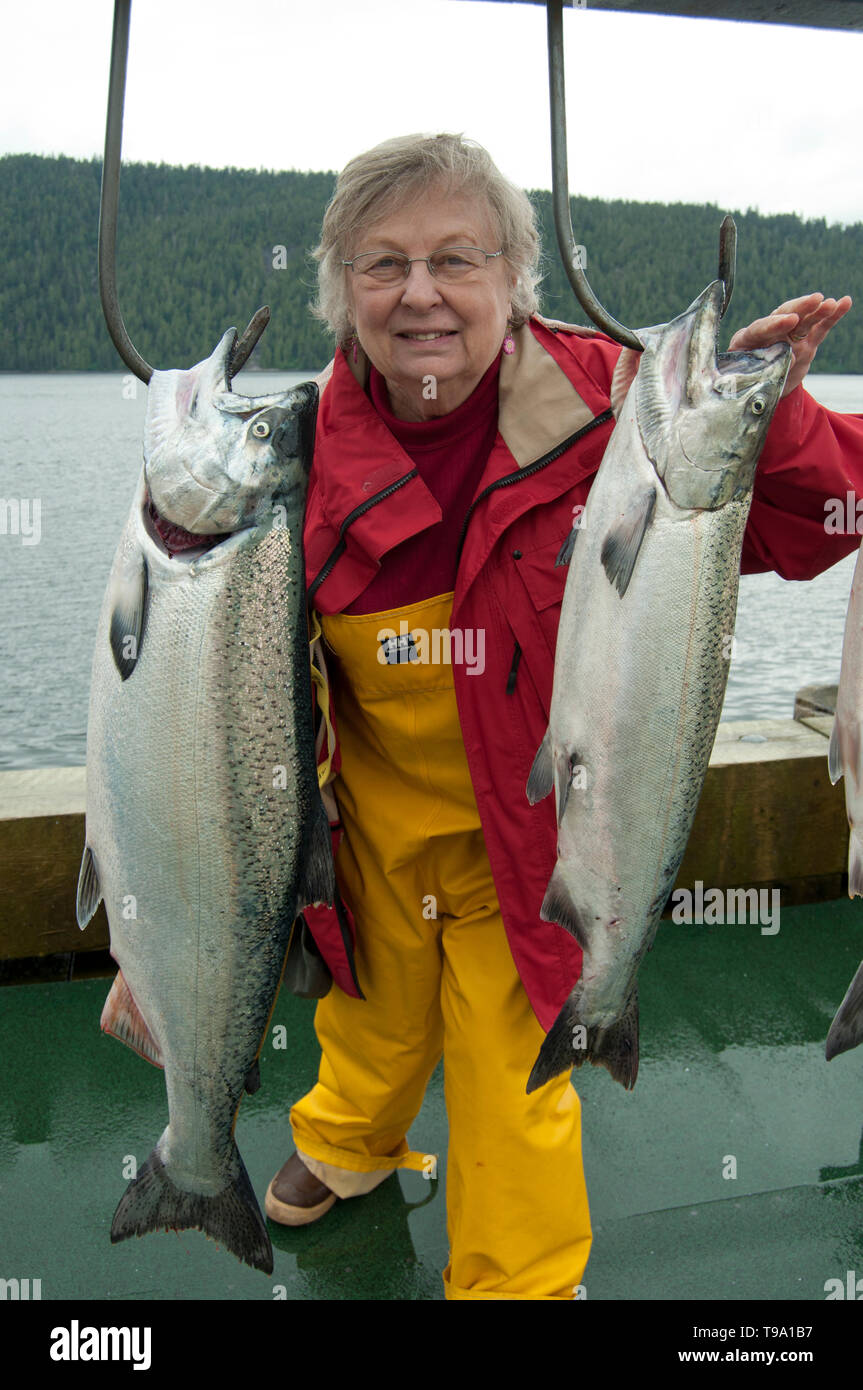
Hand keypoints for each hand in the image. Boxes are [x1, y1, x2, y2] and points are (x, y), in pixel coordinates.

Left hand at [728, 293, 851, 396]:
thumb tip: (789, 359)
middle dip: (800, 308)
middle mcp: (770, 333)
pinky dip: (832, 317)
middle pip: (785, 315)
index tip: (790, 320)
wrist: (758, 387)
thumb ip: (765, 369)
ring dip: (818, 311)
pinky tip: (844, 303)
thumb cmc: (746, 381)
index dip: (774, 324)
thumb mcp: (748, 380)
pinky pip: (819, 328)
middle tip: (815, 300)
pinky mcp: (805, 342)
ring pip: (804, 320)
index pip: (760, 328)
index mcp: (747, 340)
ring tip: (830, 304)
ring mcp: (789, 336)